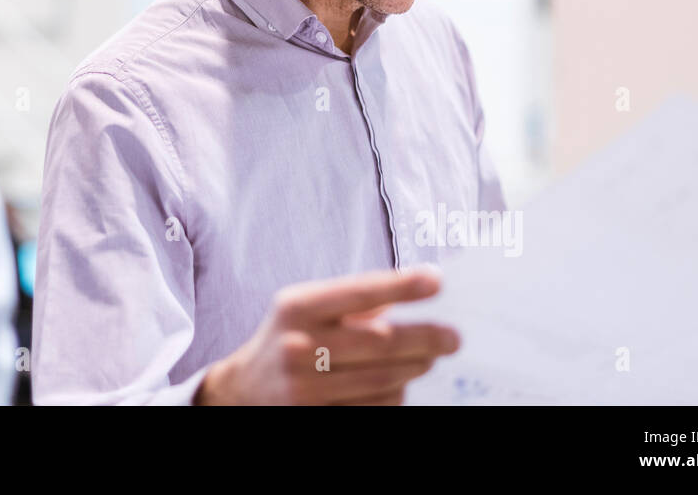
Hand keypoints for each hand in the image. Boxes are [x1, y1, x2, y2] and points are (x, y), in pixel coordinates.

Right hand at [194, 267, 457, 404]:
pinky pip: (373, 407)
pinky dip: (394, 395)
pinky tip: (400, 383)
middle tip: (453, 337)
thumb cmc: (286, 338)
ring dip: (414, 368)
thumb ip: (353, 300)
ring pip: (382, 380)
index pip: (358, 292)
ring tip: (429, 357)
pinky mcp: (316, 417)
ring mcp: (306, 388)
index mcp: (297, 307)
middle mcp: (298, 346)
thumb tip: (413, 289)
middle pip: (380, 343)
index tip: (437, 280)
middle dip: (425, 338)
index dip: (401, 286)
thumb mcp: (306, 306)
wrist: (243, 392)